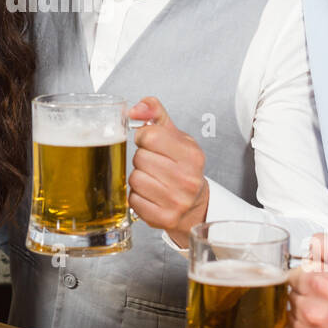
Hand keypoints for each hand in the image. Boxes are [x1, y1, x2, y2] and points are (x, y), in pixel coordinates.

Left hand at [127, 97, 208, 247]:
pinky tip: (150, 195)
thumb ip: (155, 113)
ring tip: (153, 179)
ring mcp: (176, 200)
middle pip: (140, 158)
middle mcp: (187, 178)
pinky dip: (137, 196)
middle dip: (142, 159)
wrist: (194, 205)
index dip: (144, 137)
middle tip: (154, 165)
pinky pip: (133, 199)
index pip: (150, 135)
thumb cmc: (182, 167)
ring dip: (138, 178)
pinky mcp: (163, 218)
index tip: (151, 144)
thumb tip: (136, 108)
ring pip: (134, 178)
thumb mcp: (175, 136)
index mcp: (191, 154)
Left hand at [286, 234, 327, 327]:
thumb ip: (326, 243)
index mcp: (319, 282)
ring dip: (305, 320)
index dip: (307, 278)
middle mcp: (314, 312)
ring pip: (291, 322)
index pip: (291, 276)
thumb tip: (306, 248)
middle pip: (291, 299)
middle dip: (308, 298)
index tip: (320, 285)